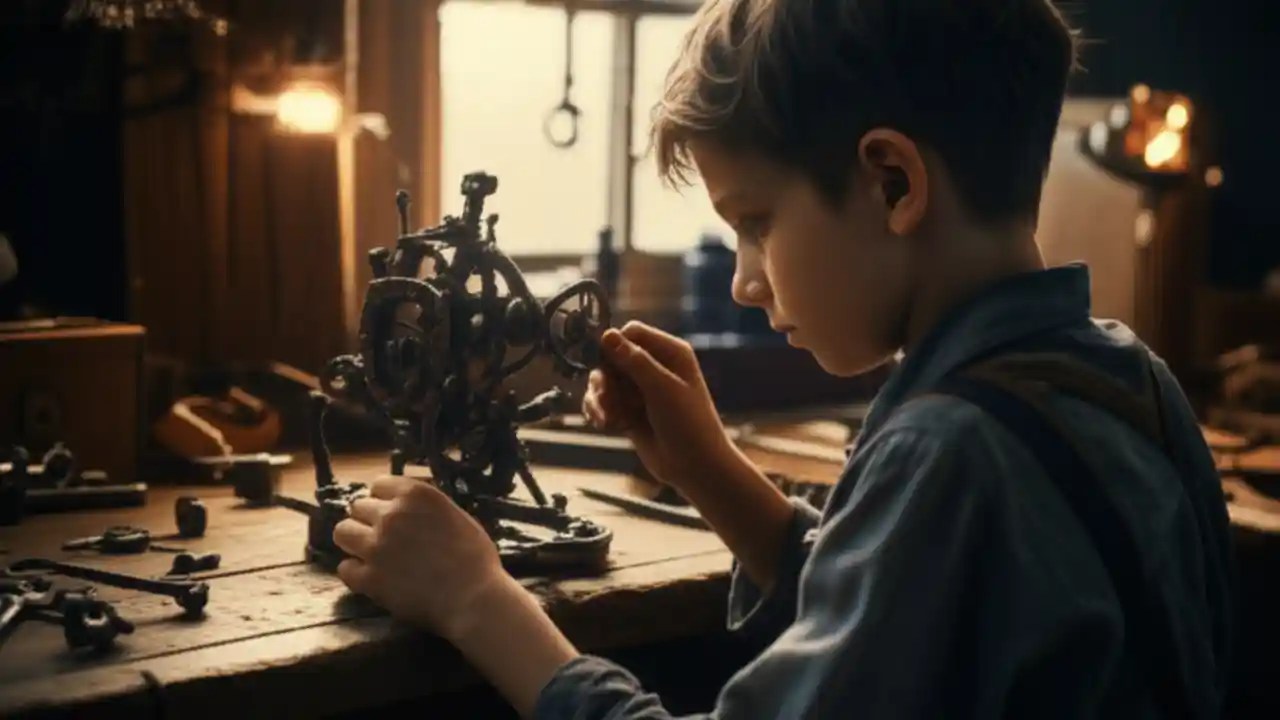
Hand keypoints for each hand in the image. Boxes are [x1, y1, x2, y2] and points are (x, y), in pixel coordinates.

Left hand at [332, 475, 511, 641]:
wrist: (473, 597)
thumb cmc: (475, 557)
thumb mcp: (455, 515)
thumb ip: (426, 508)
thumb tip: (408, 507)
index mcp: (415, 495)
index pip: (378, 485)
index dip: (384, 500)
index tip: (391, 513)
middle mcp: (391, 515)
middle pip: (357, 507)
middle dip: (369, 520)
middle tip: (383, 537)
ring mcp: (376, 547)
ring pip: (342, 532)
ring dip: (354, 540)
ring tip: (370, 553)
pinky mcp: (369, 578)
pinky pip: (345, 568)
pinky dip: (356, 572)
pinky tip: (371, 577)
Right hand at [582, 321, 734, 489]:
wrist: (695, 467)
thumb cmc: (688, 424)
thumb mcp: (662, 388)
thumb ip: (635, 361)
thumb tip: (606, 335)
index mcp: (670, 353)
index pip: (631, 333)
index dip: (615, 347)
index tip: (609, 368)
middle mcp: (655, 367)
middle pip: (612, 357)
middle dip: (605, 379)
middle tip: (608, 399)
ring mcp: (640, 390)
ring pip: (603, 381)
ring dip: (599, 398)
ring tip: (607, 418)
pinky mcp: (629, 411)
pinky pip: (603, 402)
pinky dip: (599, 411)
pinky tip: (604, 425)